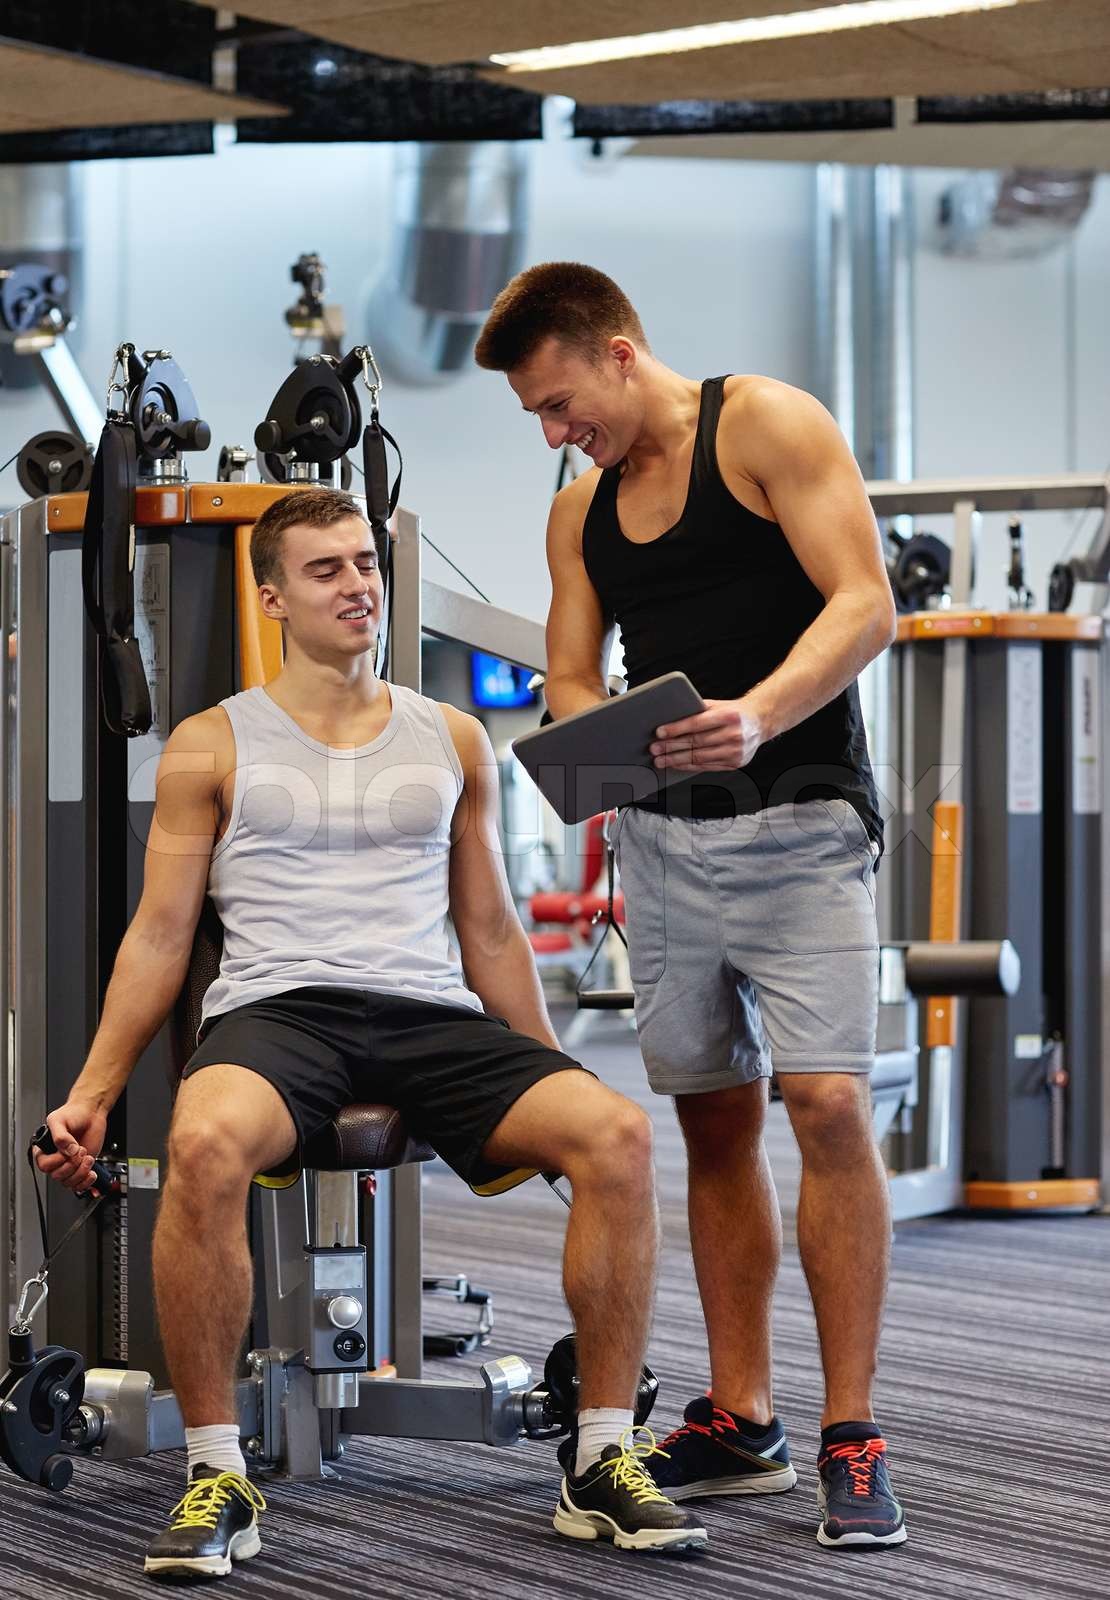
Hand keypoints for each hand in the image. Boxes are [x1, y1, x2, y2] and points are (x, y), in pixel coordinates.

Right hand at [33, 1102, 108, 1194]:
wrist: (91, 1113)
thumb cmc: (74, 1113)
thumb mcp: (60, 1120)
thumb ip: (60, 1136)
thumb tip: (67, 1150)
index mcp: (45, 1149)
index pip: (44, 1165)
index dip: (57, 1160)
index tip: (69, 1150)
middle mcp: (55, 1159)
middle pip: (57, 1176)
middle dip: (72, 1164)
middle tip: (81, 1150)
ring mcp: (68, 1165)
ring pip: (68, 1182)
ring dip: (80, 1172)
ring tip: (88, 1158)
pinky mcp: (81, 1168)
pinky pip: (79, 1185)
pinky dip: (86, 1182)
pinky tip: (91, 1173)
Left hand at [650, 697, 764, 771]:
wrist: (760, 721)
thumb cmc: (734, 712)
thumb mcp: (718, 705)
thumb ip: (697, 711)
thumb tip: (670, 719)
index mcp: (729, 716)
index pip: (697, 724)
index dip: (676, 729)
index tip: (660, 733)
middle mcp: (734, 734)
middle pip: (696, 743)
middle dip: (671, 747)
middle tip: (655, 749)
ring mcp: (736, 751)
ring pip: (700, 758)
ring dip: (677, 760)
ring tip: (661, 760)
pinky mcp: (736, 763)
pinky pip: (707, 766)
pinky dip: (690, 766)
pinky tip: (677, 765)